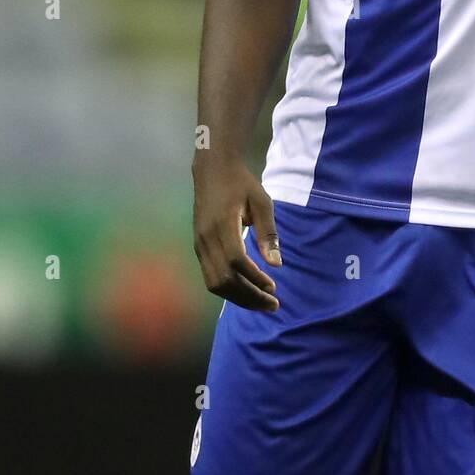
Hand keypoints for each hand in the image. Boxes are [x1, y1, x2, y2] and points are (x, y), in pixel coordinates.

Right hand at [192, 152, 281, 310]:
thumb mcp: (261, 202)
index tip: (273, 287)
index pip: (236, 261)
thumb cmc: (241, 183)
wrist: (212, 170)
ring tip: (261, 302)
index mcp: (222, 225)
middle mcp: (206, 239)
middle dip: (249, 296)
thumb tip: (276, 264)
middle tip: (272, 304)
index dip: (254, 278)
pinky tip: (247, 291)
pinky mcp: (198, 247)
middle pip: (223, 279)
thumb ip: (268, 233)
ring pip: (214, 283)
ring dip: (238, 297)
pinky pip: (210, 277)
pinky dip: (228, 289)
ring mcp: (199, 245)